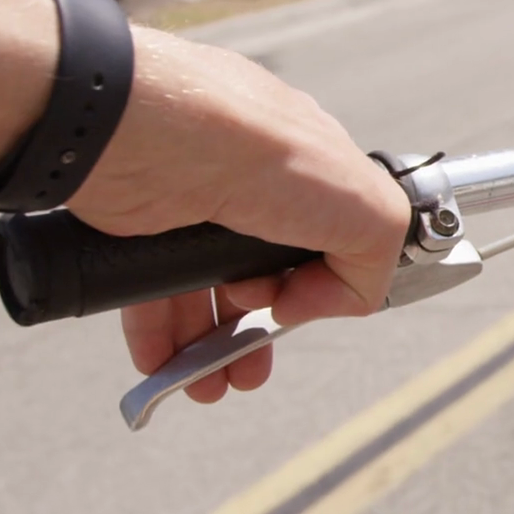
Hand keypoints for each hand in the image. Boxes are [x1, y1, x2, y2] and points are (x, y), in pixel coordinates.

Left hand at [69, 26, 408, 402]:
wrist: (135, 130)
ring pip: (206, 291)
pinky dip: (160, 338)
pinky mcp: (137, 225)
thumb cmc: (247, 146)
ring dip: (211, 347)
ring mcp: (192, 204)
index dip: (320, 286)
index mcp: (308, 166)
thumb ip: (377, 258)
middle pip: (263, 274)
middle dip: (260, 329)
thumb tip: (339, 298)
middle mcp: (250, 182)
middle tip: (250, 363)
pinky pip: (150, 292)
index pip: (326, 238)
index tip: (299, 304)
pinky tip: (165, 367)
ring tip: (210, 383)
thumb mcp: (364, 207)